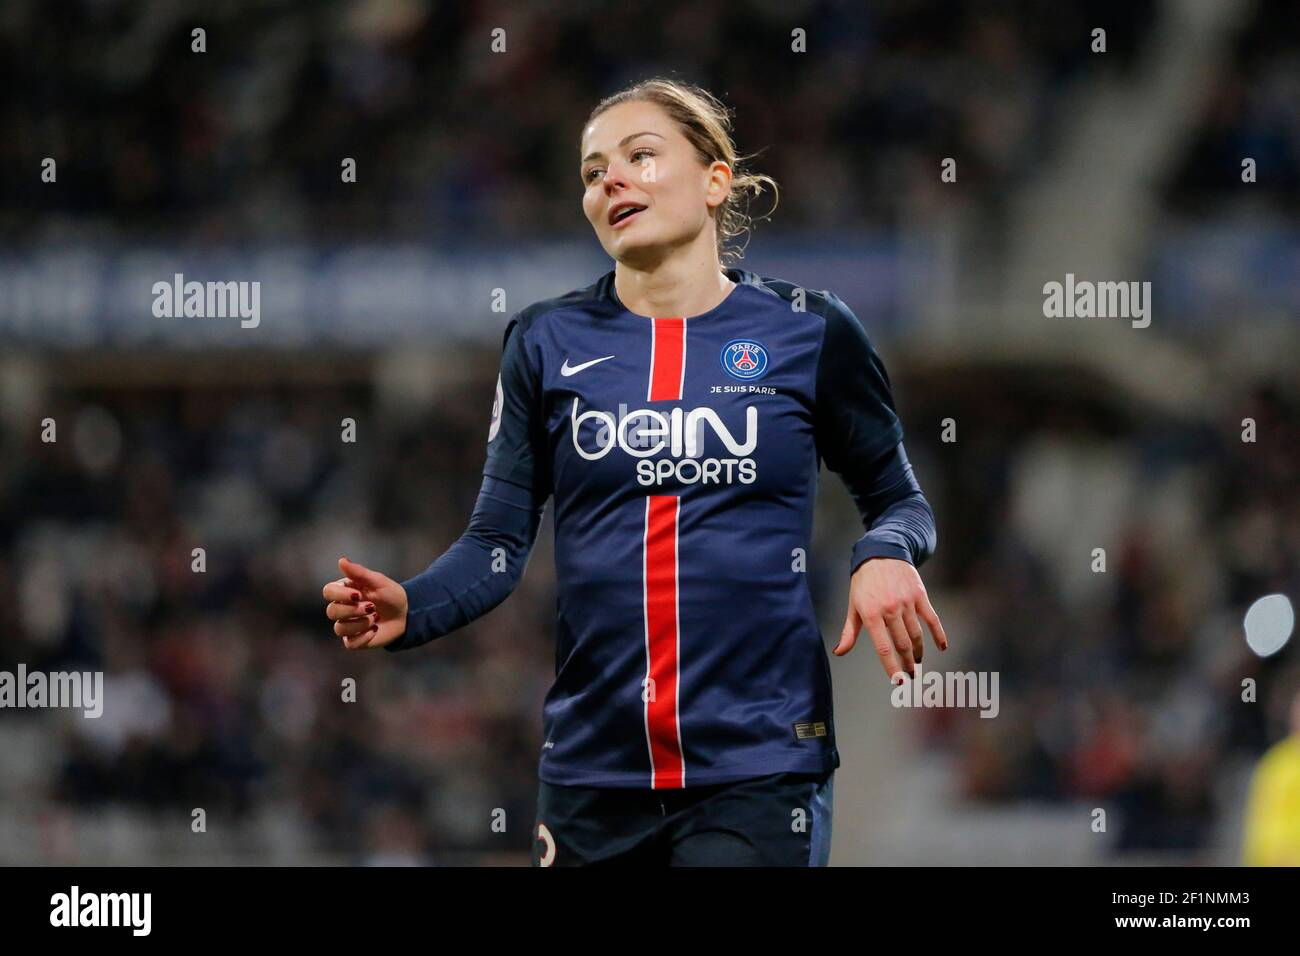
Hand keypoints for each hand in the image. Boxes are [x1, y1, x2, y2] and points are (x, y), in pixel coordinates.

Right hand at [322, 555, 408, 649]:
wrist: (406, 614)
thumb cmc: (391, 594)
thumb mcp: (378, 581)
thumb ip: (359, 572)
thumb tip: (341, 560)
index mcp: (344, 591)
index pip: (328, 592)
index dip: (340, 594)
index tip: (358, 594)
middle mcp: (342, 608)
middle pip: (331, 611)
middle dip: (352, 610)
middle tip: (372, 607)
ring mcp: (347, 625)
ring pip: (339, 629)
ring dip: (360, 623)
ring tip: (375, 617)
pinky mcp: (355, 640)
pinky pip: (350, 643)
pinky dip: (364, 637)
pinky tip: (375, 630)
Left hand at [833, 557, 946, 681]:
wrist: (881, 552)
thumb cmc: (864, 582)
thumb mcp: (853, 605)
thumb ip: (849, 632)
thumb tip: (839, 652)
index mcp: (871, 613)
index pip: (883, 647)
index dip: (891, 666)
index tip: (897, 681)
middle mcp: (890, 609)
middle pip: (902, 644)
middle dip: (907, 663)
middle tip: (910, 675)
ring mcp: (906, 602)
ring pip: (916, 634)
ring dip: (919, 652)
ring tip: (918, 663)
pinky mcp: (920, 595)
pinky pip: (932, 618)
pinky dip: (938, 634)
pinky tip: (942, 647)